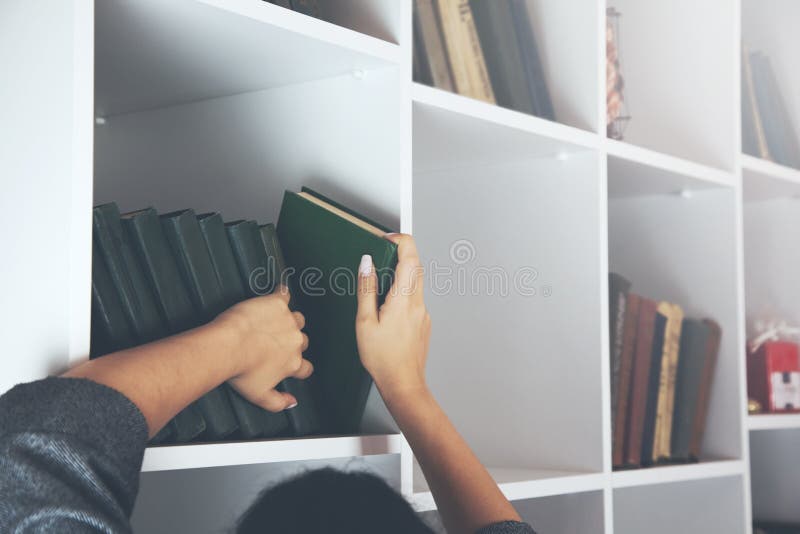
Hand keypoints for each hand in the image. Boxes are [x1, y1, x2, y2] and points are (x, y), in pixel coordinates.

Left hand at [214, 287, 312, 411]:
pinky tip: (278, 295)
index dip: (299, 366)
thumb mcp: (259, 396)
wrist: (228, 345)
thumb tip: (291, 403)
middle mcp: (295, 341)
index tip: (290, 364)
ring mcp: (287, 320)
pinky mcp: (277, 303)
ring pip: (297, 319)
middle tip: (276, 343)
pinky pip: (284, 295)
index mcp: (292, 363)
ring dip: (289, 320)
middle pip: (302, 341)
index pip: (306, 367)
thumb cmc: (240, 370)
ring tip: (275, 321)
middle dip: (292, 341)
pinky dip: (281, 295)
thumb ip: (278, 402)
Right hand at [356, 234, 430, 401]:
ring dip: (401, 275)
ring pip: (416, 282)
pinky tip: (387, 311)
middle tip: (381, 256)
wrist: (403, 383)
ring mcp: (423, 312)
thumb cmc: (383, 358)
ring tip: (380, 289)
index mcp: (403, 299)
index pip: (410, 257)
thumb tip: (367, 264)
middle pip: (416, 266)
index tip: (387, 238)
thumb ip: (366, 289)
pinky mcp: (424, 321)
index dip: (401, 241)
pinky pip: (415, 298)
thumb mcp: (364, 322)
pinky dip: (403, 293)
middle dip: (401, 254)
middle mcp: (418, 303)